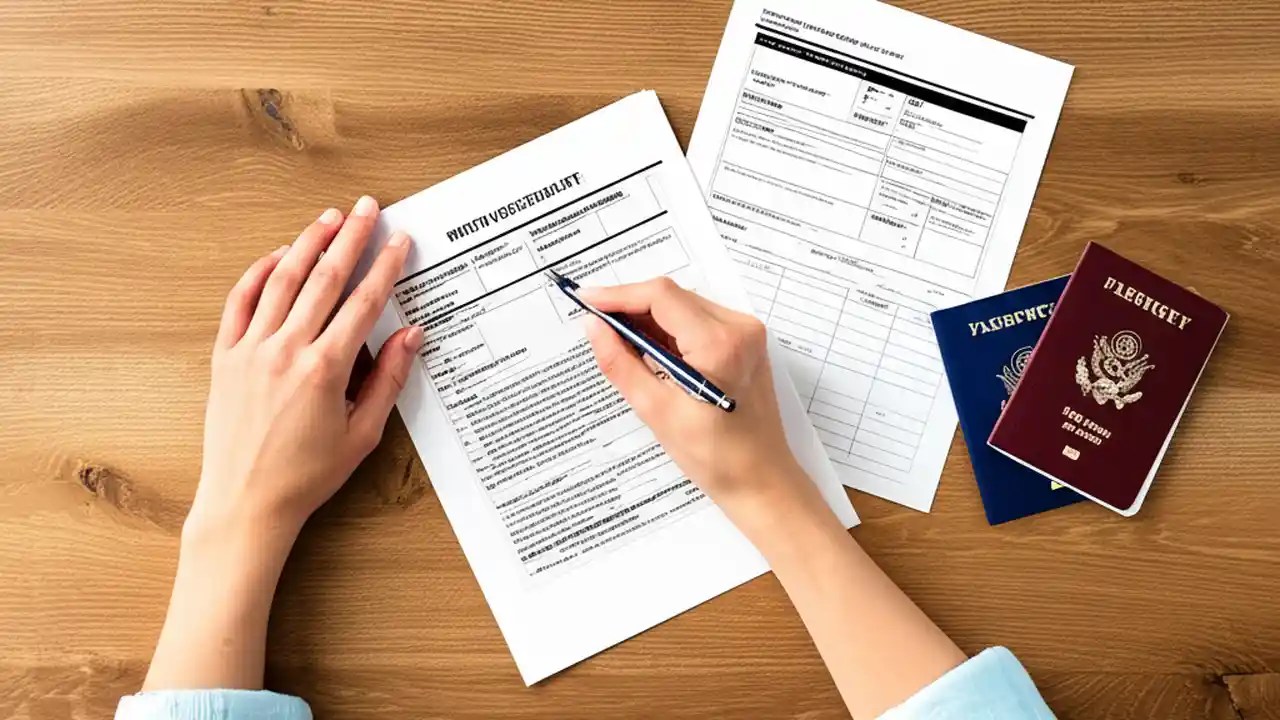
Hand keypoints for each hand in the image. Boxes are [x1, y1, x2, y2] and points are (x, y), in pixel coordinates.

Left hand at [189, 196, 421, 540]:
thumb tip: (410, 336)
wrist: (246, 503)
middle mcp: (286, 351)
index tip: (399, 241)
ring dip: (308, 243)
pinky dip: (259, 273)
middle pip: (325, 278)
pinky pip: (241, 301)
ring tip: (328, 218)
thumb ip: (387, 379)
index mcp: (325, 369)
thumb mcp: (362, 433)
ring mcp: (251, 350)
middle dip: (351, 238)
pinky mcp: (226, 357)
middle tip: (368, 210)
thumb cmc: (305, 476)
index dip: (386, 266)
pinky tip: (278, 256)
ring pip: (282, 280)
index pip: (364, 302)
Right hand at [579, 278, 826, 530]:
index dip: (618, 295)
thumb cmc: (715, 457)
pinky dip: (670, 331)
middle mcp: (740, 328)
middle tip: (596, 324)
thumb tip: (594, 327)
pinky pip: (699, 322)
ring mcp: (746, 334)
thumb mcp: (657, 411)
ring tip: (618, 341)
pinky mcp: (745, 343)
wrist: (761, 480)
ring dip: (649, 319)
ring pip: (684, 306)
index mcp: (720, 343)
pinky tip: (649, 351)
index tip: (587, 301)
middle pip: (672, 297)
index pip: (660, 297)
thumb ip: (621, 364)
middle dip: (631, 307)